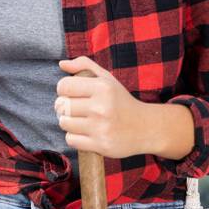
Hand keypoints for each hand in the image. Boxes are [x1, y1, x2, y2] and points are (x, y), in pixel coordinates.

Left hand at [55, 56, 181, 158]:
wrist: (146, 127)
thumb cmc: (121, 101)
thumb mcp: (107, 79)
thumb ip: (84, 65)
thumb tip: (62, 64)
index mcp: (102, 87)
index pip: (64, 86)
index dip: (63, 90)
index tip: (70, 94)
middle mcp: (101, 107)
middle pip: (62, 106)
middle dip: (64, 107)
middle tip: (75, 109)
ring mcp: (101, 127)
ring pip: (64, 123)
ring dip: (68, 122)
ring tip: (80, 121)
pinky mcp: (101, 145)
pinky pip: (71, 139)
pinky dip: (74, 137)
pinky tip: (85, 133)